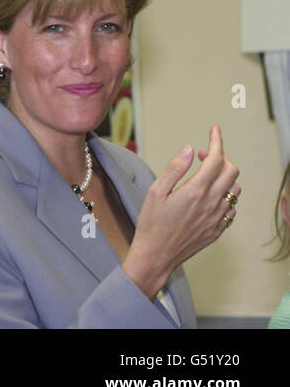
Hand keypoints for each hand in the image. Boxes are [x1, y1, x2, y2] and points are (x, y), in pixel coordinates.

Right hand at [125, 125, 239, 297]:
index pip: (215, 159)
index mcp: (195, 191)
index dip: (216, 141)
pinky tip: (209, 197)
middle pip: (231, 171)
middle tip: (204, 156)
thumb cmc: (151, 224)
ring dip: (225, 177)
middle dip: (221, 157)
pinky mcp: (219, 229)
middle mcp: (211, 203)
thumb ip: (175, 168)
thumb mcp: (155, 192)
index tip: (214, 130)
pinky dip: (225, 196)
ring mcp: (218, 217)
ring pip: (235, 189)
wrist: (156, 255)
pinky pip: (232, 208)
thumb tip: (189, 149)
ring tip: (206, 177)